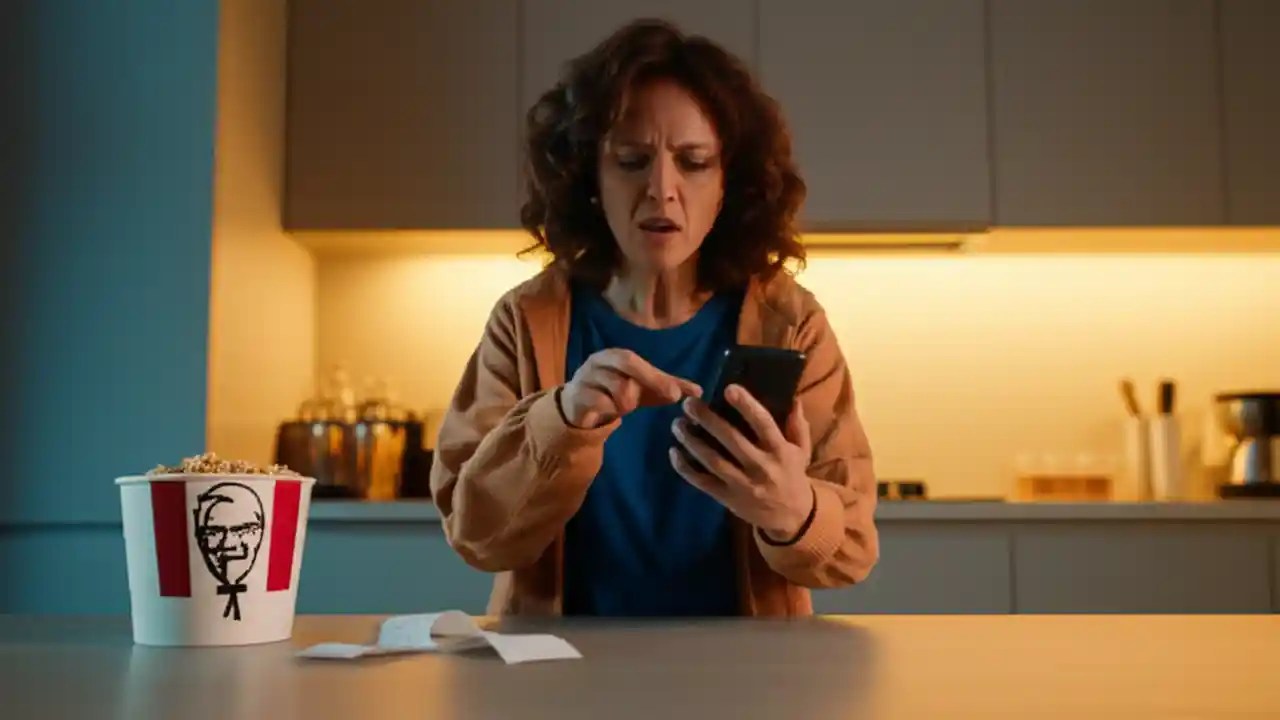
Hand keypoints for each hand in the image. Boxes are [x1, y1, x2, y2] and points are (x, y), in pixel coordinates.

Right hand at [559, 349, 701, 428]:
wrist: (580, 406)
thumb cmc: (616, 391)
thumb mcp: (644, 389)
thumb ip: (669, 387)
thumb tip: (699, 391)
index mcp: (614, 356)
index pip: (634, 359)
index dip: (655, 376)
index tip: (676, 394)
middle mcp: (597, 362)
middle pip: (625, 364)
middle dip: (648, 382)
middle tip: (667, 398)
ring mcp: (584, 378)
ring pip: (616, 389)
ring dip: (627, 402)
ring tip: (624, 406)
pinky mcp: (575, 397)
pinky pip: (599, 403)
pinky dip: (610, 411)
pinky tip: (607, 413)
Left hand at [669, 384, 814, 540]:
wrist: (791, 517)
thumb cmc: (793, 475)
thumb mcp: (802, 450)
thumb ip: (797, 425)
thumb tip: (793, 398)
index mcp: (779, 450)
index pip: (763, 424)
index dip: (746, 405)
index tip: (728, 389)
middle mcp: (761, 467)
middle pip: (731, 440)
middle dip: (707, 419)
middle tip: (689, 403)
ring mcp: (742, 485)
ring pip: (712, 461)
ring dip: (692, 441)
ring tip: (678, 424)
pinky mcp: (728, 498)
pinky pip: (702, 482)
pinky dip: (685, 468)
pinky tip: (674, 452)